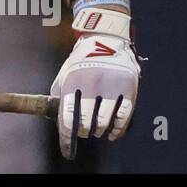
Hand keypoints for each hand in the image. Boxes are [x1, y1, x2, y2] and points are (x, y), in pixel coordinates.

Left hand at [49, 8, 140, 158]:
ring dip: (99, 131)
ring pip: (105, 121)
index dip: (66, 136)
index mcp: (73, 80)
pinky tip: (112, 134)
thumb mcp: (65, 71)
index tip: (67, 148)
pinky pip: (123, 116)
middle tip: (84, 133)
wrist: (105, 38)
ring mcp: (111, 85)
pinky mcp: (128, 87)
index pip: (67, 115)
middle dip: (84, 132)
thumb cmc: (81, 59)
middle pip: (86, 120)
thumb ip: (60, 93)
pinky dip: (117, 130)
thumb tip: (58, 119)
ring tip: (96, 130)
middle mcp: (91, 83)